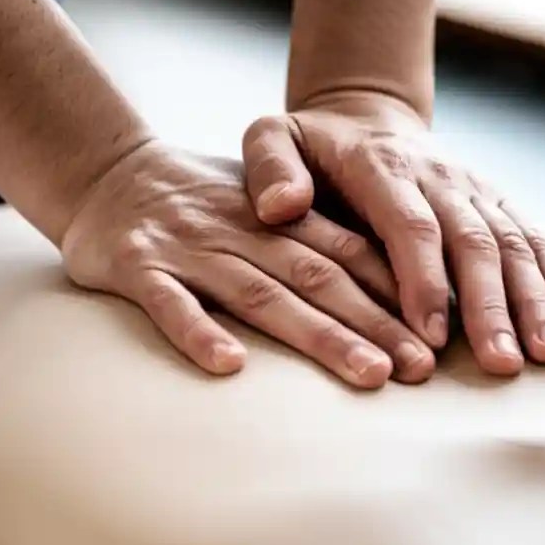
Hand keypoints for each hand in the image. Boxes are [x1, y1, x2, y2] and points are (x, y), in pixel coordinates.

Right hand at [60, 141, 434, 387]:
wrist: (107, 172)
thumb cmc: (200, 201)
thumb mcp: (261, 203)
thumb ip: (314, 236)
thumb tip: (395, 284)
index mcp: (276, 219)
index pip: (347, 254)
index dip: (395, 294)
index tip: (436, 338)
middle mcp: (242, 232)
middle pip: (318, 280)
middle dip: (375, 324)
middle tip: (420, 369)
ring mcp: (190, 250)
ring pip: (260, 294)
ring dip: (317, 335)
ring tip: (366, 373)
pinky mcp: (137, 267)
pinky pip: (168, 303)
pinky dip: (198, 331)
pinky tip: (229, 366)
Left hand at [242, 90, 544, 375]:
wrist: (363, 114)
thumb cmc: (309, 143)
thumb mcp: (272, 137)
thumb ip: (269, 166)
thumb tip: (279, 206)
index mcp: (382, 166)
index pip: (411, 225)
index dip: (425, 280)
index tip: (431, 336)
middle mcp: (438, 176)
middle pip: (472, 242)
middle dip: (490, 306)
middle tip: (501, 364)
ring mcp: (473, 188)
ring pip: (512, 243)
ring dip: (533, 300)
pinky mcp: (494, 201)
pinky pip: (532, 236)